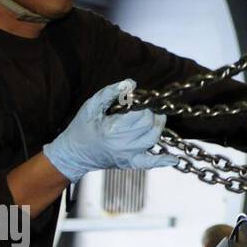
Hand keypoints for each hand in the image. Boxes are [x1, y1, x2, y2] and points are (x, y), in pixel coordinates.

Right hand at [44, 80, 170, 182]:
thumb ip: (110, 93)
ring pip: (152, 139)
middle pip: (149, 125)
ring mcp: (127, 156)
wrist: (72, 154)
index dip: (143, 104)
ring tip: (155, 117)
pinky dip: (162, 161)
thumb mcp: (91, 106)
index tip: (137, 99)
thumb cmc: (81, 128)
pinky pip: (149, 163)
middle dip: (151, 113)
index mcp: (112, 129)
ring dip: (157, 126)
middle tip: (145, 107)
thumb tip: (131, 83)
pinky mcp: (129, 163)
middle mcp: (122, 144)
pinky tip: (174, 160)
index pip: (140, 113)